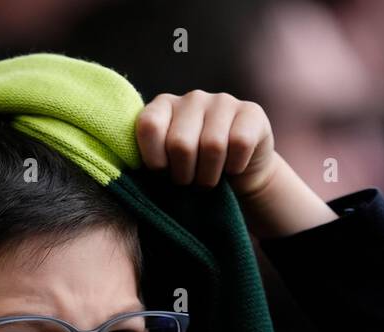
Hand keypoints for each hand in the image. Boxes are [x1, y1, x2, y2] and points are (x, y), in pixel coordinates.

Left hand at [135, 91, 280, 198]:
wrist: (238, 175)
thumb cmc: (193, 172)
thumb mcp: (166, 167)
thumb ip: (149, 162)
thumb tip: (132, 175)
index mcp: (163, 106)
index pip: (148, 126)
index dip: (154, 159)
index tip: (162, 173)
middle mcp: (192, 97)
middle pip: (180, 143)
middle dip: (184, 175)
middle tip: (189, 181)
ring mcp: (223, 101)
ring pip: (212, 146)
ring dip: (209, 175)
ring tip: (208, 179)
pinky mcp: (251, 111)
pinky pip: (239, 144)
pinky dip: (235, 166)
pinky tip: (232, 167)